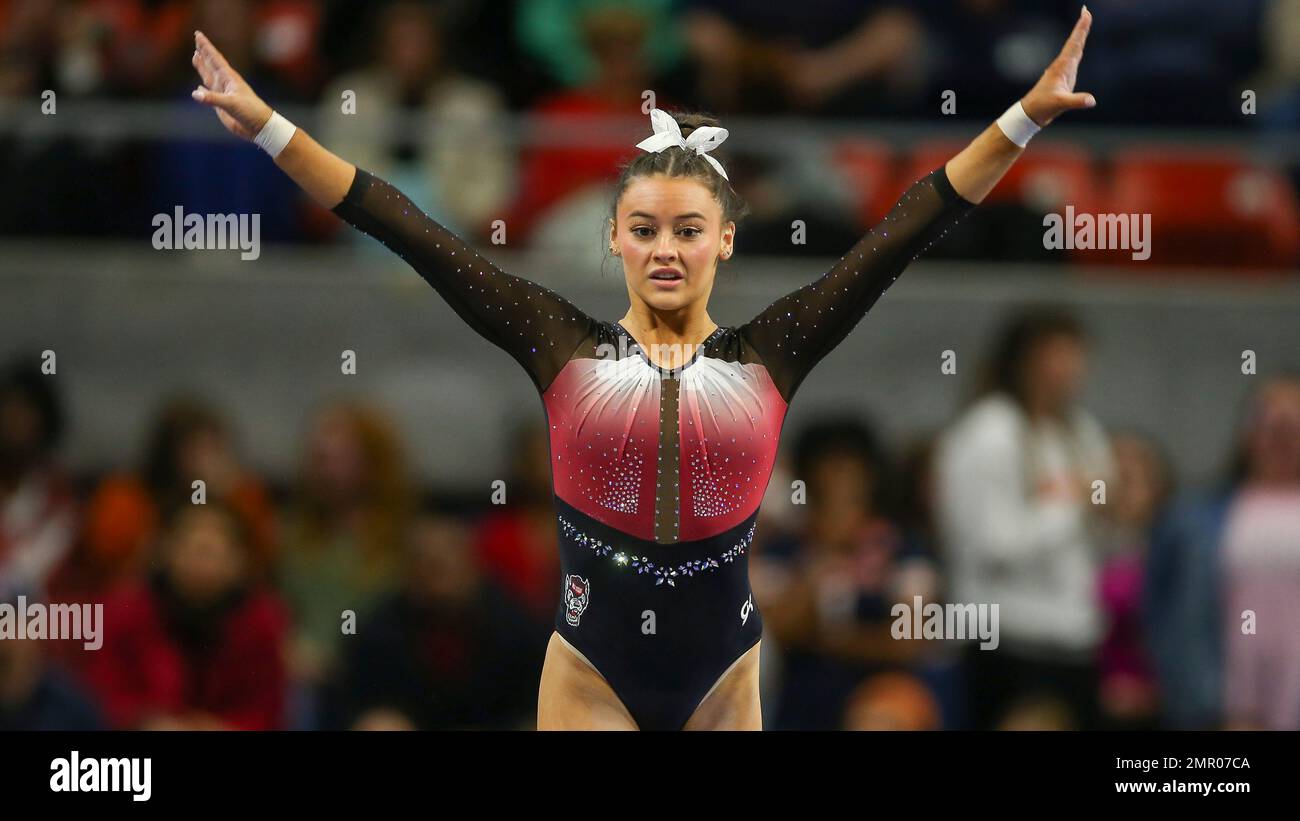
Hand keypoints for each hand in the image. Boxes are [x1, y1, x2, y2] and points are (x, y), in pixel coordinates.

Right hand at [190, 30, 272, 139]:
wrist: (259, 127)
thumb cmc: (250, 112)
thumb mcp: (231, 104)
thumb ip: (213, 98)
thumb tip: (195, 93)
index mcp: (229, 78)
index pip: (214, 58)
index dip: (206, 46)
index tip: (198, 34)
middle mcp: (225, 83)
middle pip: (211, 64)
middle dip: (204, 52)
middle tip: (197, 39)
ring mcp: (223, 93)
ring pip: (209, 76)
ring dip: (202, 66)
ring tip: (196, 56)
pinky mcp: (221, 105)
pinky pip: (209, 94)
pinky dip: (202, 90)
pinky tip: (198, 88)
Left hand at [1020, 6, 1095, 126]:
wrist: (1031, 113)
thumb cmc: (1043, 107)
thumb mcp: (1060, 104)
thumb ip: (1076, 101)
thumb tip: (1091, 100)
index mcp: (1062, 67)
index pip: (1074, 44)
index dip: (1081, 28)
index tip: (1086, 13)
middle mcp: (1062, 66)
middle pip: (1075, 42)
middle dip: (1081, 27)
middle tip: (1086, 11)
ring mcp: (1063, 71)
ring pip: (1074, 49)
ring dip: (1080, 36)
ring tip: (1085, 23)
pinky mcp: (1064, 78)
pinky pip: (1073, 59)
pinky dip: (1078, 49)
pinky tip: (1079, 48)